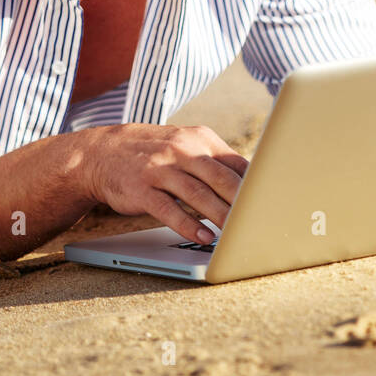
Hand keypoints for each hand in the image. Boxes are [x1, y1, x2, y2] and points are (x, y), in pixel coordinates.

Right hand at [76, 123, 248, 242]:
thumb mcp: (185, 145)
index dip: (257, 185)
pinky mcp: (142, 189)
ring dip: (220, 216)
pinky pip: (168, 209)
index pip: (236, 162)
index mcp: (199, 138)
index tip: (274, 204)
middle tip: (262, 222)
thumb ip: (215, 161)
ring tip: (237, 234)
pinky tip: (203, 237)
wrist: (101, 152)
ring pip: (197, 194)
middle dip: (244, 202)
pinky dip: (187, 224)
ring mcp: (160, 169)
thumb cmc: (154, 153)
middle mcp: (181, 150)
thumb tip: (254, 184)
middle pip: (220, 178)